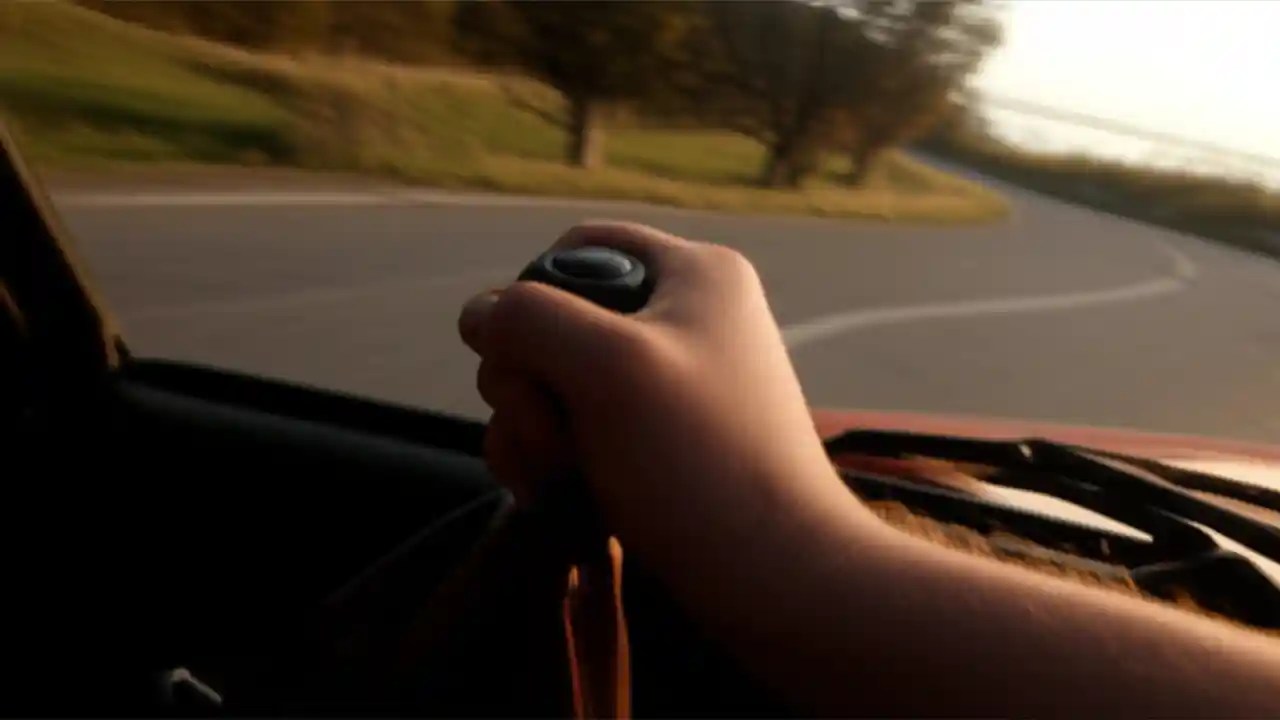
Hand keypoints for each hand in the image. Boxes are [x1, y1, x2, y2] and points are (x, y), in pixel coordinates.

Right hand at [458, 221, 856, 574]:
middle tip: (552, 435)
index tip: (523, 352)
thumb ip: (529, 320)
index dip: (532, 293)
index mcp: (692, 274)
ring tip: (553, 478)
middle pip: (554, 322)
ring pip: (552, 384)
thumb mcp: (608, 367)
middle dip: (527, 380)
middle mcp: (681, 319)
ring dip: (529, 430)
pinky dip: (550, 460)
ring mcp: (665, 387)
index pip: (579, 245)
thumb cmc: (699, 460)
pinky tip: (551, 496)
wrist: (773, 575)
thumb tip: (478, 315)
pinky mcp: (652, 445)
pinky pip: (574, 431)